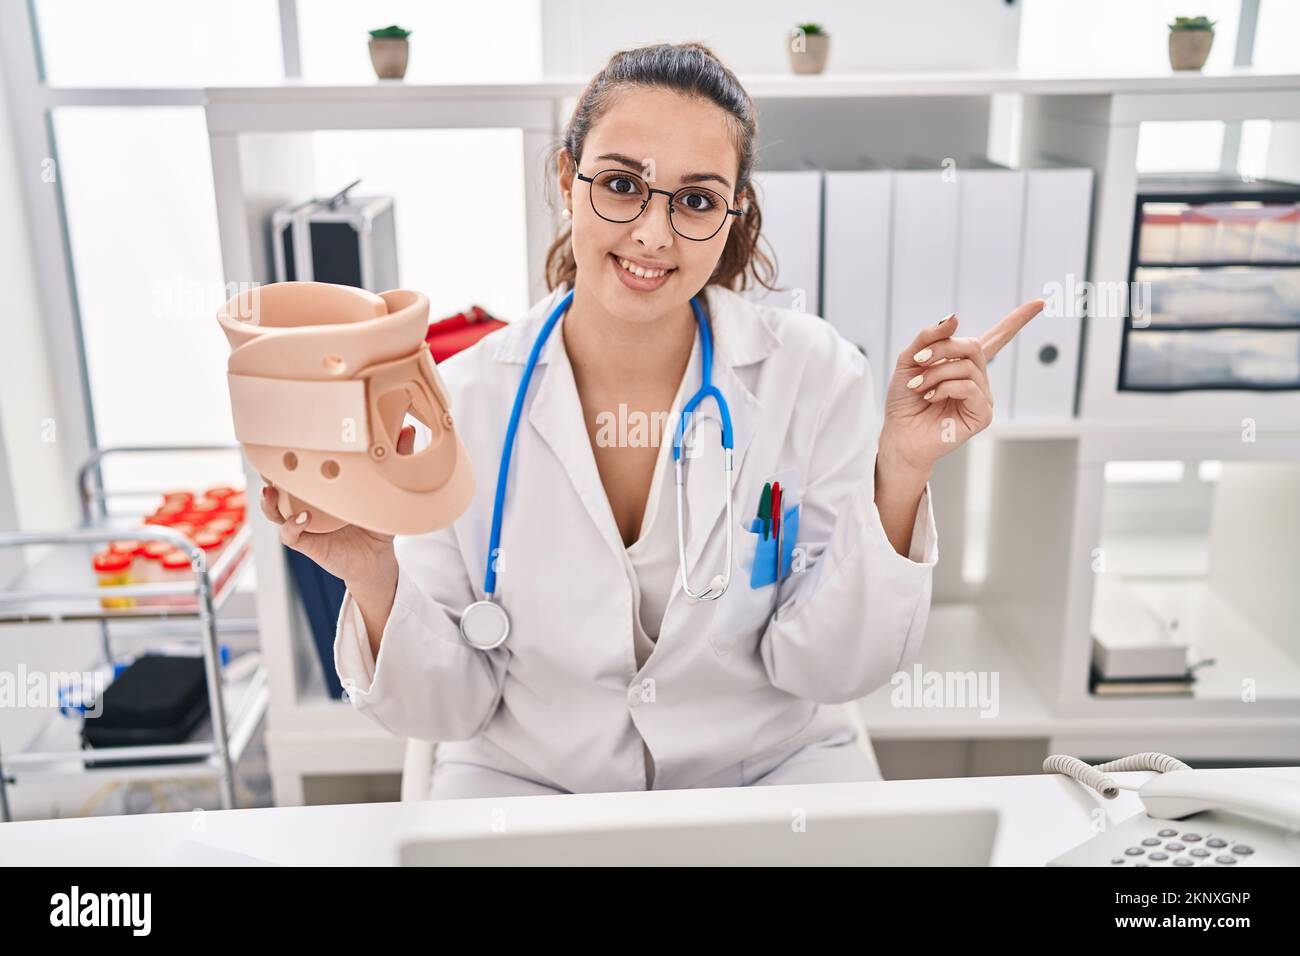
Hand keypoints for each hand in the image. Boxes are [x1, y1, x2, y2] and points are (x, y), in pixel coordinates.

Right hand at [259, 424, 416, 592]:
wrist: (377, 558)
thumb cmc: (378, 521)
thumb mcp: (387, 488)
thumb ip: (397, 459)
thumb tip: (408, 429)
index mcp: (322, 486)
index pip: (299, 465)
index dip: (287, 451)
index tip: (284, 435)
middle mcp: (308, 502)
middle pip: (278, 484)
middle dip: (268, 471)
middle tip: (267, 459)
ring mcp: (304, 522)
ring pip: (275, 510)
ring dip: (269, 501)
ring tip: (271, 490)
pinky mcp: (308, 543)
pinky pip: (289, 534)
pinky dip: (292, 526)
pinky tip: (302, 518)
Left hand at [878, 300, 1045, 473]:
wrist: (899, 433)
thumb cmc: (904, 399)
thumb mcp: (909, 360)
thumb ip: (929, 337)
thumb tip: (954, 317)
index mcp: (964, 363)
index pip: (997, 337)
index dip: (1017, 320)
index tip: (1040, 302)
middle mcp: (978, 378)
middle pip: (974, 346)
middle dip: (942, 349)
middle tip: (918, 360)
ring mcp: (983, 396)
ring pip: (968, 367)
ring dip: (936, 373)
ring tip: (919, 387)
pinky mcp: (983, 414)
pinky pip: (970, 388)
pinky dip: (945, 388)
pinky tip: (931, 398)